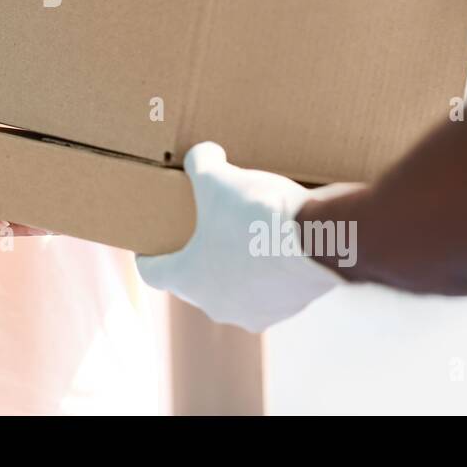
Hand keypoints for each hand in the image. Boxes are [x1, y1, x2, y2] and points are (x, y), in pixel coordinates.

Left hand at [136, 143, 343, 331]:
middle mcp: (217, 305)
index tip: (151, 246)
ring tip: (246, 233)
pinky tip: (277, 243)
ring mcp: (255, 311)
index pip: (152, 273)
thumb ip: (200, 163)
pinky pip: (270, 288)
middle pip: (196, 281)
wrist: (317, 240)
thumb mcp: (217, 177)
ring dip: (237, 266)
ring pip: (235, 288)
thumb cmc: (254, 214)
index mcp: (188, 279)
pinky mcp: (288, 308)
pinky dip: (270, 269)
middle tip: (205, 229)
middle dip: (199, 255)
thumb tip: (202, 155)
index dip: (149, 257)